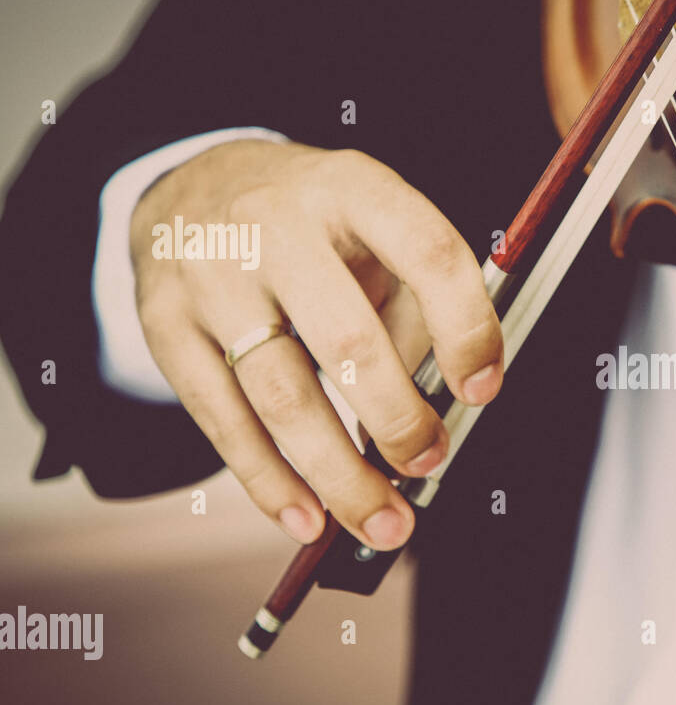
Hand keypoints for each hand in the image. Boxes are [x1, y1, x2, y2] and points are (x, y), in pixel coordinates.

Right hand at [130, 140, 502, 549]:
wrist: (191, 184)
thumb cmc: (312, 225)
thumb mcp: (374, 231)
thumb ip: (416, 308)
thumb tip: (442, 411)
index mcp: (351, 187)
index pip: (427, 252)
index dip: (467, 328)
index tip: (481, 391)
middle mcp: (275, 224)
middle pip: (346, 338)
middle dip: (397, 418)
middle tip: (428, 460)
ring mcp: (210, 275)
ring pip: (281, 396)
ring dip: (339, 475)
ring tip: (382, 520)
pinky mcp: (166, 326)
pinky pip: (222, 421)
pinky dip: (271, 483)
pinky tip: (309, 518)